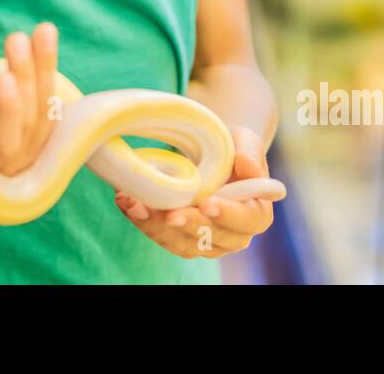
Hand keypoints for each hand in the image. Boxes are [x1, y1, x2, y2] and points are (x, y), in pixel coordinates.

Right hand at [0, 23, 59, 175]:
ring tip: (41, 29)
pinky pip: (47, 92)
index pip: (2, 143)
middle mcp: (10, 163)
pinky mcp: (38, 125)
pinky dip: (46, 62)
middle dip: (25, 77)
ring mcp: (30, 146)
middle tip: (15, 39)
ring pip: (44, 105)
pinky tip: (45, 32)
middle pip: (28, 120)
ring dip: (43, 65)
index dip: (7, 111)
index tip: (3, 77)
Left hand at [114, 125, 281, 258]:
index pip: (246, 220)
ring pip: (181, 242)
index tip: (207, 203)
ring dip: (157, 226)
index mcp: (257, 214)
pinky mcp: (180, 238)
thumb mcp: (245, 141)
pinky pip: (161, 235)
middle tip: (169, 213)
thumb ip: (251, 152)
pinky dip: (142, 220)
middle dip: (187, 225)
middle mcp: (234, 236)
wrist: (211, 153)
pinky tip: (127, 202)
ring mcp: (205, 241)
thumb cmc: (233, 148)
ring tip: (136, 205)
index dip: (227, 214)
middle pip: (211, 238)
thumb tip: (247, 166)